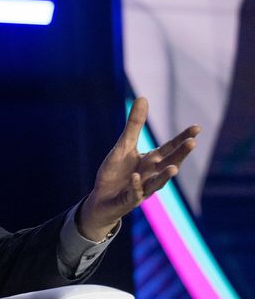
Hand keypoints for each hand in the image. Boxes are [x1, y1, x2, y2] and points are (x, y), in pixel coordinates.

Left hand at [78, 97, 200, 240]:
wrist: (101, 199)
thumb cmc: (115, 172)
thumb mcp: (123, 146)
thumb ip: (134, 125)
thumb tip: (143, 98)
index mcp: (151, 161)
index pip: (169, 148)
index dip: (182, 138)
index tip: (197, 128)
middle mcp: (151, 174)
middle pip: (168, 163)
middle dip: (180, 155)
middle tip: (193, 143)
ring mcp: (142, 189)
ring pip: (156, 183)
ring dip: (165, 176)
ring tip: (174, 168)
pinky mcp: (129, 200)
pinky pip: (134, 193)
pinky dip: (136, 185)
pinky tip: (136, 176)